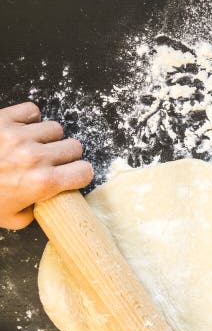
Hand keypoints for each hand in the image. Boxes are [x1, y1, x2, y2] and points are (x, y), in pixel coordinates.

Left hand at [0, 102, 92, 229]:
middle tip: (51, 161)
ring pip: (56, 128)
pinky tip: (21, 129)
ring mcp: (20, 136)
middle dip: (65, 155)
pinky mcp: (4, 119)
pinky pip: (32, 111)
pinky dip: (29, 118)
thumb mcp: (10, 219)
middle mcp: (36, 158)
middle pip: (75, 147)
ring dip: (47, 137)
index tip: (73, 175)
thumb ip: (33, 211)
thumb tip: (42, 203)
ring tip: (33, 145)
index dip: (80, 174)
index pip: (85, 172)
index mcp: (42, 184)